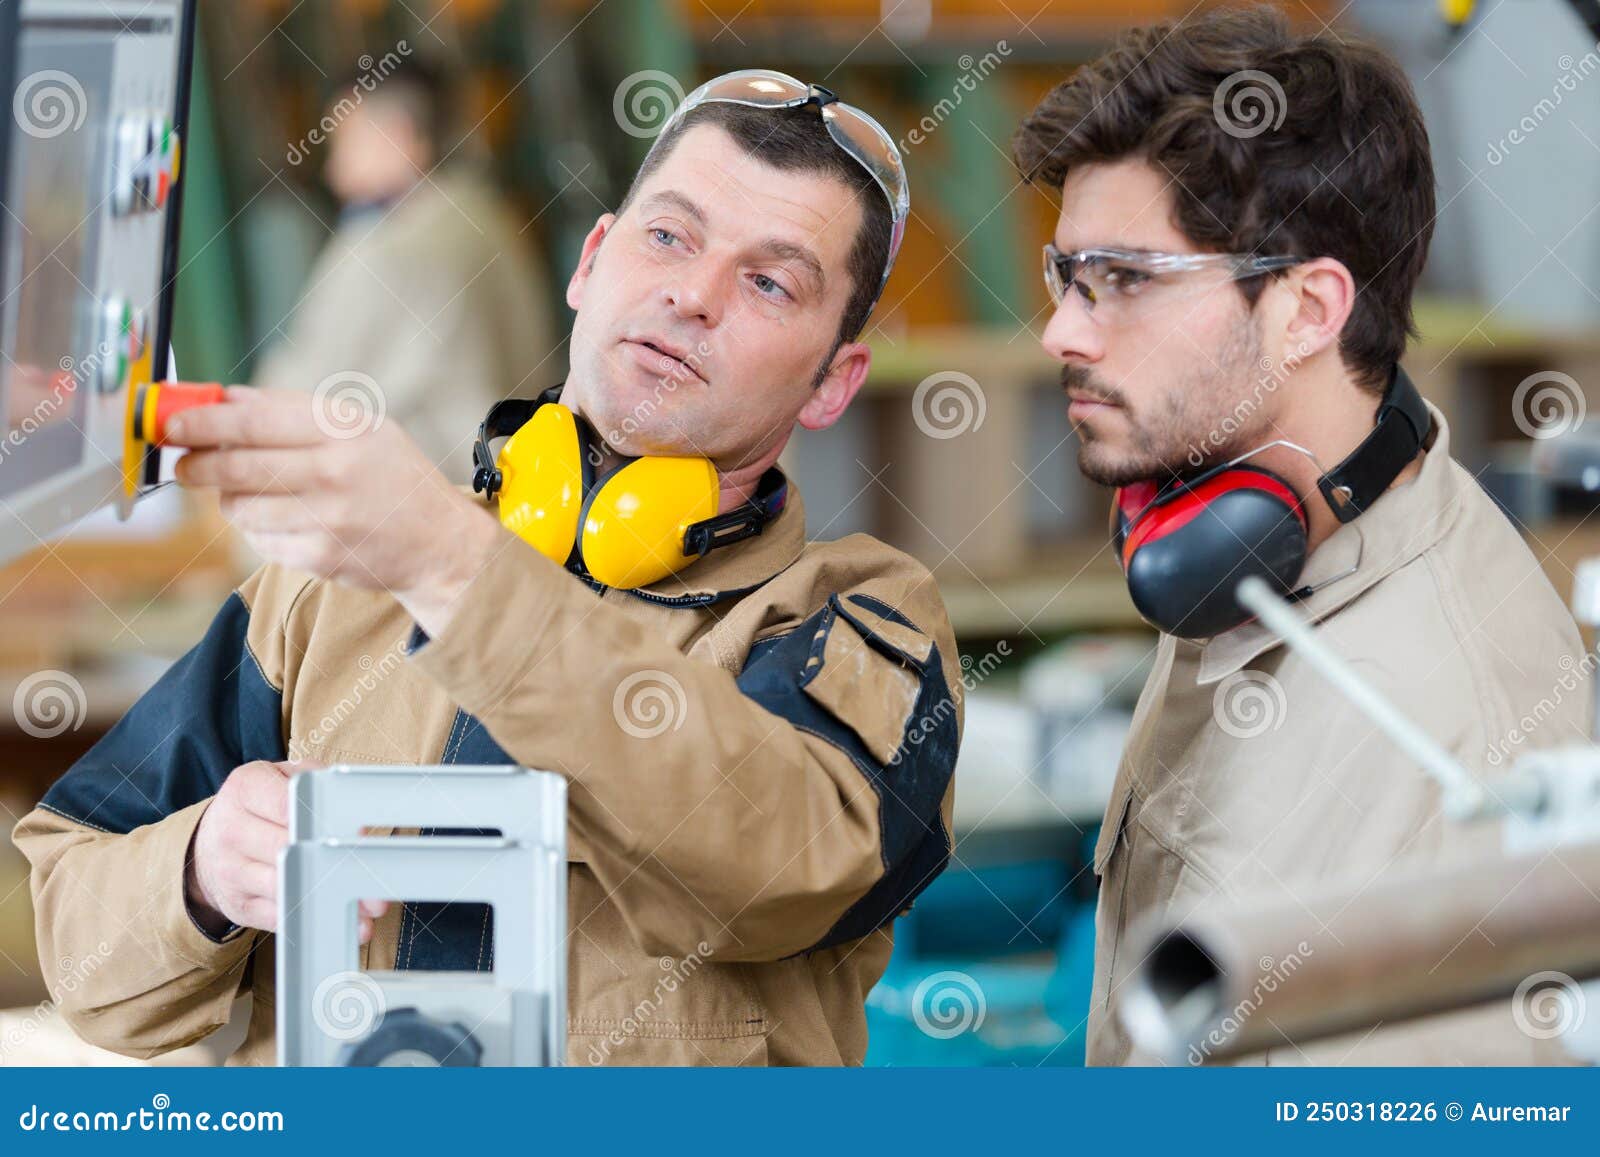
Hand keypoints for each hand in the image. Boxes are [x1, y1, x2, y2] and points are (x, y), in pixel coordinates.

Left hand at [167, 386, 501, 634]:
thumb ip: (294, 411)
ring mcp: (328, 518)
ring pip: (241, 507)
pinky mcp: (320, 556)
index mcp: (345, 429)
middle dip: (199, 464)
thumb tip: (225, 399)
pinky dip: (260, 529)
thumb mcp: (362, 429)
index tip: (172, 423)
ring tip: (253, 492)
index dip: (203, 422)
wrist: (440, 544)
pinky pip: (260, 540)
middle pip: (238, 466)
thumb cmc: (393, 478)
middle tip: (184, 463)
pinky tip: (286, 521)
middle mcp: (337, 472)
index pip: (254, 420)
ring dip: (232, 499)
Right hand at [185, 759, 388, 941]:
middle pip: (288, 850)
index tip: (357, 836)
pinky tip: (344, 921)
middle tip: (374, 876)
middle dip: (334, 864)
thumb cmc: (261, 806)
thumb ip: (321, 786)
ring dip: (331, 898)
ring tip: (368, 907)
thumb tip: (357, 820)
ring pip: (285, 887)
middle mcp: (232, 831)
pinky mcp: (239, 905)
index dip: (326, 821)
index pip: (288, 805)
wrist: (209, 842)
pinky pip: (279, 917)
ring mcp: (231, 872)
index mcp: (245, 789)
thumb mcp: (284, 778)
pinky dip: (314, 921)